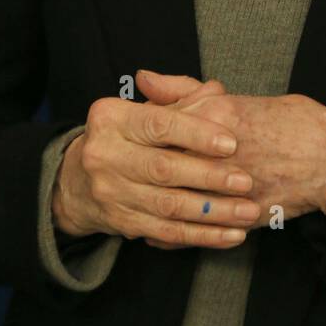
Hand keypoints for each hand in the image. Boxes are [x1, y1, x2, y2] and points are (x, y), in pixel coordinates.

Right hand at [51, 82, 260, 249]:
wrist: (78, 180)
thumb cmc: (127, 135)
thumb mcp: (143, 107)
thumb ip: (180, 95)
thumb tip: (214, 89)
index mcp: (111, 118)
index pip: (159, 125)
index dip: (197, 134)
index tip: (232, 142)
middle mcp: (105, 155)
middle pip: (163, 169)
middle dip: (209, 176)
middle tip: (246, 180)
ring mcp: (111, 192)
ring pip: (169, 206)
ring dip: (213, 212)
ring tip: (247, 211)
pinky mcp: (123, 222)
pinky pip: (168, 233)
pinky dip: (203, 236)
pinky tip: (231, 234)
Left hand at [137, 70, 325, 225]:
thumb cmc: (283, 121)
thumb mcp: (231, 96)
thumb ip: (183, 89)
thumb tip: (143, 78)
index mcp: (215, 113)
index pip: (155, 126)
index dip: (136, 138)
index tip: (127, 144)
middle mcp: (218, 148)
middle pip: (159, 164)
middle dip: (137, 174)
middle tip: (121, 177)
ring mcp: (229, 183)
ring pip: (172, 199)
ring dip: (150, 206)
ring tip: (135, 207)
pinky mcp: (239, 212)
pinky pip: (194, 227)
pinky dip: (172, 233)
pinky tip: (159, 233)